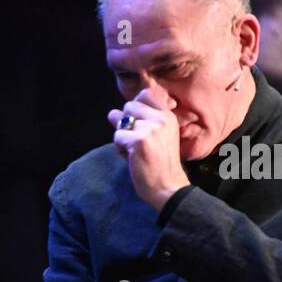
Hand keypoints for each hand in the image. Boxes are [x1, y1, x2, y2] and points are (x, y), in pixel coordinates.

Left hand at [107, 83, 189, 211]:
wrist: (167, 187)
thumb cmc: (159, 165)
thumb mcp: (156, 138)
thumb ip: (138, 122)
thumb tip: (112, 113)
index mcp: (168, 116)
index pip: (146, 93)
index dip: (135, 105)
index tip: (137, 122)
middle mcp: (161, 118)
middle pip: (129, 106)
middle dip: (125, 123)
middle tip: (135, 142)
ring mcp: (150, 128)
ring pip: (121, 120)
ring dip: (121, 136)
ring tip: (133, 151)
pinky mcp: (139, 140)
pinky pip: (117, 136)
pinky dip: (119, 148)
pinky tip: (130, 158)